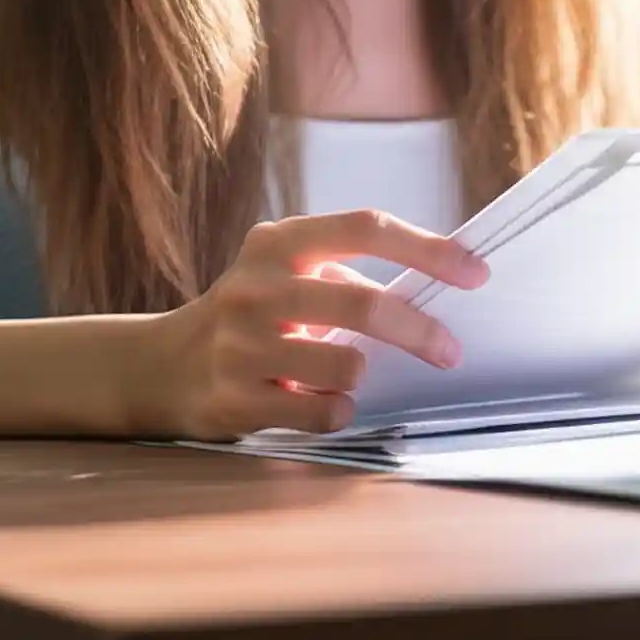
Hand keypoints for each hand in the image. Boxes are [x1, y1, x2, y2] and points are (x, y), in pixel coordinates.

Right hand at [152, 210, 489, 439]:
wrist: (163, 366)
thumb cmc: (253, 315)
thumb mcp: (285, 272)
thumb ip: (346, 272)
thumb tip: (437, 287)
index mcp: (279, 243)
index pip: (365, 227)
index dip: (427, 248)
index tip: (475, 273)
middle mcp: (256, 287)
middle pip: (363, 302)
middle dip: (419, 330)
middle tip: (450, 351)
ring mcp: (241, 345)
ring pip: (347, 365)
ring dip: (360, 375)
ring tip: (338, 373)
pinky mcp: (236, 399)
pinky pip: (324, 411)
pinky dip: (337, 410)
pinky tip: (315, 401)